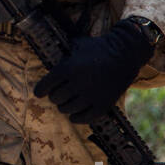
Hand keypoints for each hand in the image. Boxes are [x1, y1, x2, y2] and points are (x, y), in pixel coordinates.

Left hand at [33, 19, 155, 123]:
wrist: (125, 53)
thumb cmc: (98, 48)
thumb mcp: (76, 46)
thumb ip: (63, 57)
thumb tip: (48, 66)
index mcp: (68, 68)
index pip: (45, 86)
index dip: (40, 90)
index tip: (39, 93)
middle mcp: (78, 83)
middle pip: (55, 98)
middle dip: (55, 96)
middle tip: (59, 93)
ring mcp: (91, 96)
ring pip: (66, 109)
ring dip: (64, 106)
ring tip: (67, 102)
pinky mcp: (103, 105)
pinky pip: (82, 118)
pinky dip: (76, 117)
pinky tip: (74, 114)